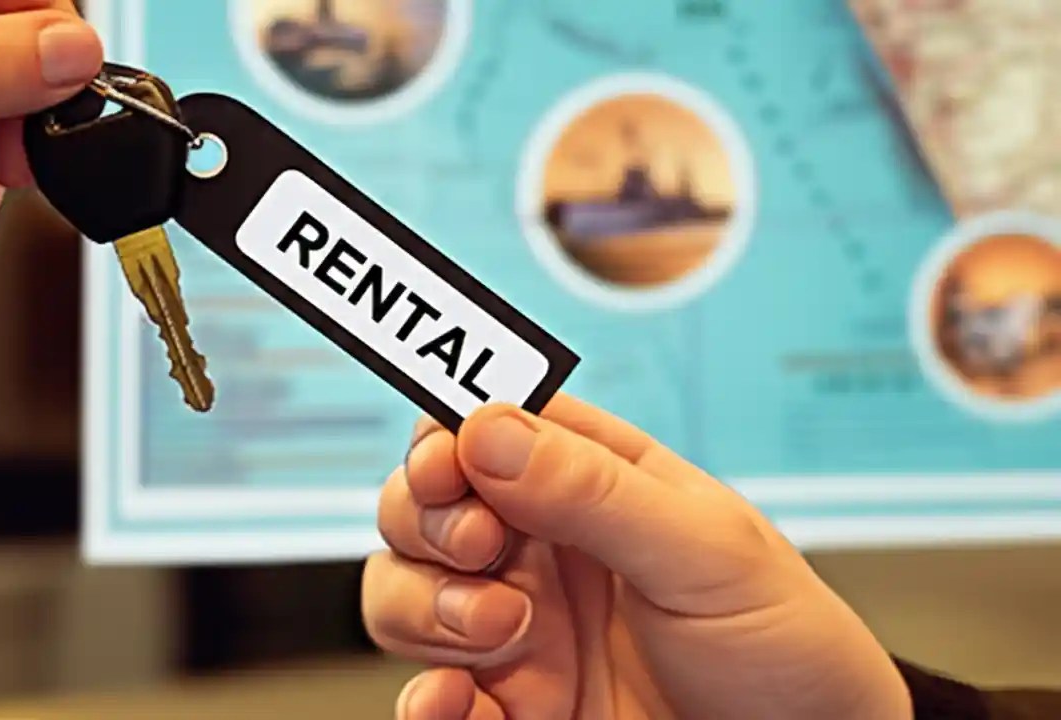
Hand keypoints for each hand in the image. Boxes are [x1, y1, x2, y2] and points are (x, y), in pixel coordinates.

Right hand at [363, 395, 911, 718]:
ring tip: (498, 630)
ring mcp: (515, 629)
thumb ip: (596, 491)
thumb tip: (489, 430)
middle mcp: (537, 549)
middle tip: (484, 548)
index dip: (446, 439)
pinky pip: (426, 693)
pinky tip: (455, 701)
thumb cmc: (781, 641)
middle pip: (421, 506)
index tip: (449, 466)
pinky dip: (423, 697)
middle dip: (428, 521)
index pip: (482, 429)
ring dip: (425, 606)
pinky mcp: (508, 707)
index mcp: (587, 482)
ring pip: (402, 592)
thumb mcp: (706, 553)